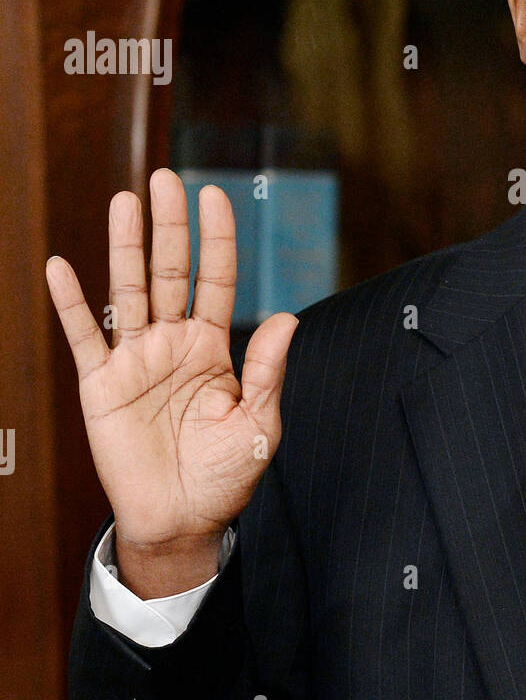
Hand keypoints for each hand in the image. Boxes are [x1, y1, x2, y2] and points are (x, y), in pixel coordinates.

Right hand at [46, 169, 297, 594]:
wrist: (181, 521)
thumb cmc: (225, 475)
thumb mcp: (260, 424)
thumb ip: (268, 371)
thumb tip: (291, 318)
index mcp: (214, 348)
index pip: (216, 280)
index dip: (216, 239)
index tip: (215, 195)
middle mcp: (173, 343)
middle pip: (170, 272)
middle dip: (169, 226)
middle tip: (166, 178)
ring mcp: (135, 360)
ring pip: (128, 291)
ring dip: (125, 247)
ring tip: (125, 201)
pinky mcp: (101, 386)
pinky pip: (84, 337)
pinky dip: (71, 303)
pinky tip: (61, 267)